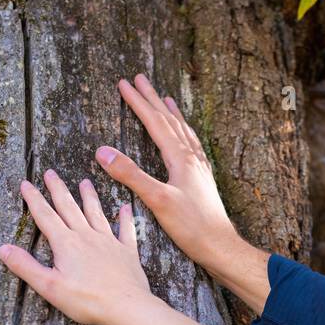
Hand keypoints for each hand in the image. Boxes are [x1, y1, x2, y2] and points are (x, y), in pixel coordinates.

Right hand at [0, 171, 153, 324]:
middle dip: (58, 189)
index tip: (26, 183)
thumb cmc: (87, 300)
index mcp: (66, 244)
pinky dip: (125, 218)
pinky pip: (126, 230)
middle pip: (69, 208)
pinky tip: (126, 208)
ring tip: (85, 182)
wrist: (126, 307)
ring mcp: (109, 242)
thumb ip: (26, 266)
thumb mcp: (49, 286)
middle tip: (51, 173)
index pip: (45, 216)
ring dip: (89, 197)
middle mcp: (87, 236)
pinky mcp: (127, 252)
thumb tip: (3, 249)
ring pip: (96, 213)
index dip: (34, 199)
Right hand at [94, 73, 239, 266]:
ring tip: (164, 98)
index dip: (138, 103)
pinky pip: (191, 146)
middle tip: (139, 79)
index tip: (123, 84)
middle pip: (169, 120)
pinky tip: (184, 137)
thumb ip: (131, 175)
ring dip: (170, 113)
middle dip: (152, 99)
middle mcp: (192, 157)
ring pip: (182, 131)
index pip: (155, 122)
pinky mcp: (202, 179)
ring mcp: (199, 168)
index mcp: (181, 158)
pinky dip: (183, 133)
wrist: (221, 246)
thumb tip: (103, 151)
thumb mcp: (157, 201)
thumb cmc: (192, 227)